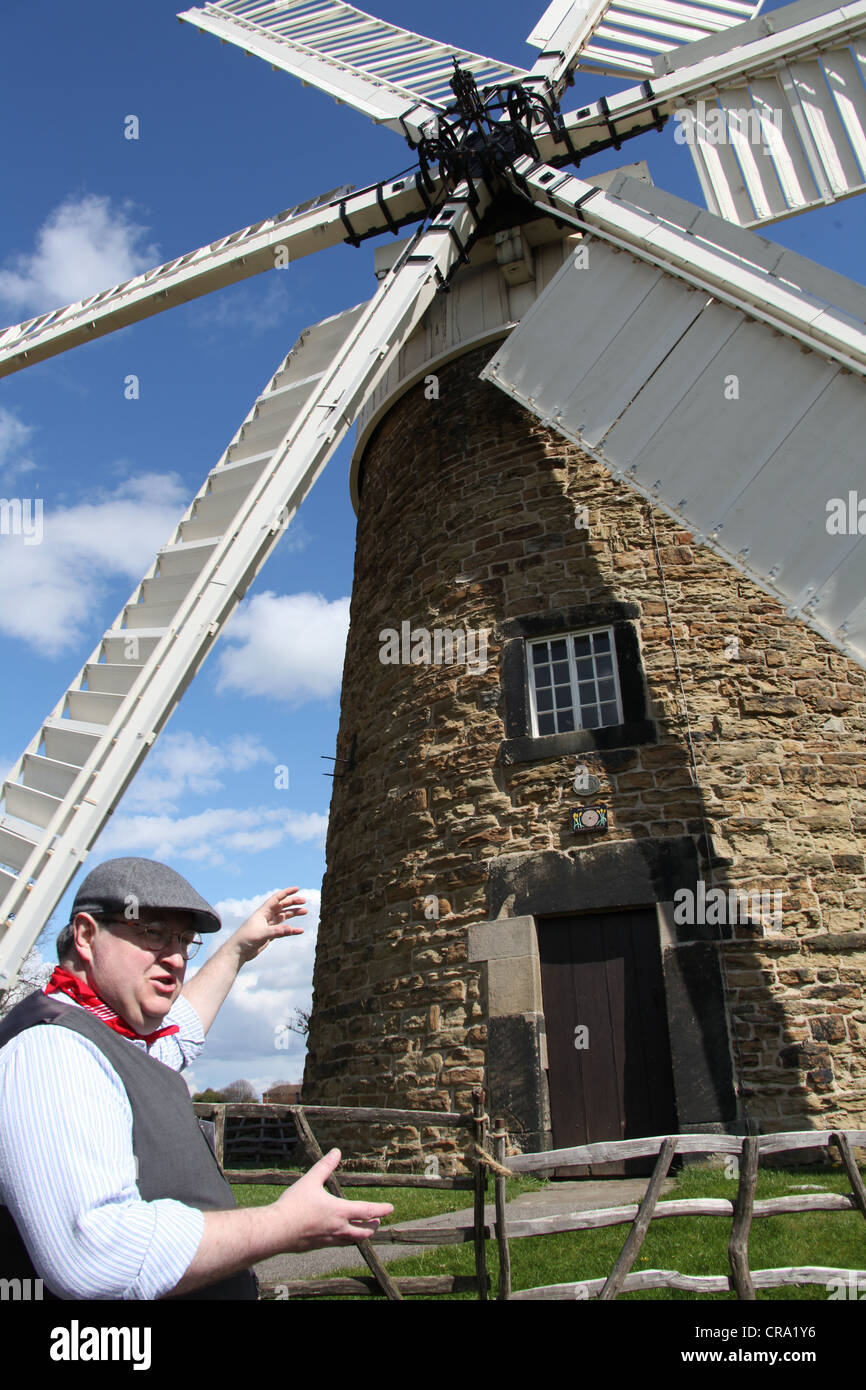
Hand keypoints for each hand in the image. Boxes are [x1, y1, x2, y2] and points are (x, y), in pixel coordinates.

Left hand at [233, 887, 306, 963]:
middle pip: (282, 906)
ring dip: (293, 913)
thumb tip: (290, 929)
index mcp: (263, 912)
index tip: (297, 888)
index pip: (277, 899)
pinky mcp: (270, 935)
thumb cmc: (246, 939)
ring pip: (283, 916)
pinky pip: (283, 930)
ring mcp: (268, 926)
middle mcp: (266, 917)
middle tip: (304, 901)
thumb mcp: (262, 934)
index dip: (287, 892)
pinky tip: (300, 931)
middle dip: (293, 902)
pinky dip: (292, 930)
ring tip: (305, 911)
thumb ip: (276, 931)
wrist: (238, 951)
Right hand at [273, 1149, 392, 1251]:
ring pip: (351, 1241)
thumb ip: (325, 1166)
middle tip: (378, 1221)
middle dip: (373, 1226)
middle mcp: (338, 1228)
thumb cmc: (294, 1204)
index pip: (367, 1211)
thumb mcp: (310, 1180)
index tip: (391, 1208)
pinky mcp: (318, 1246)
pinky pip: (337, 1244)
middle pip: (364, 1232)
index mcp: (339, 1211)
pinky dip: (345, 1239)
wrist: (277, 1230)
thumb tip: (336, 1151)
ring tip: (363, 1230)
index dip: (381, 1209)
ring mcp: (328, 1239)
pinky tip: (340, 1236)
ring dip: (360, 1234)